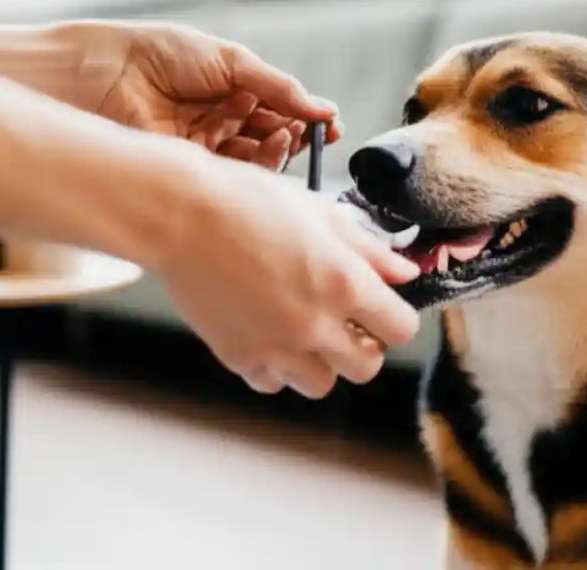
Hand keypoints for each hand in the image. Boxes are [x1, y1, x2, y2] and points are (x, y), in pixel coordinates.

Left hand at [74, 21, 342, 170]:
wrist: (105, 72)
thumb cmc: (157, 54)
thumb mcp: (231, 60)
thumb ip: (278, 87)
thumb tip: (321, 108)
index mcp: (228, 92)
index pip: (276, 113)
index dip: (304, 120)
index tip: (329, 124)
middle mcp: (218, 122)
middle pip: (269, 140)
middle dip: (295, 136)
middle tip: (311, 132)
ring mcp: (204, 148)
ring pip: (253, 161)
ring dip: (277, 151)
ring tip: (285, 137)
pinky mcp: (188, 170)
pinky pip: (230, 176)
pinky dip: (252, 165)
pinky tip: (260, 148)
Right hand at [158, 157, 419, 398]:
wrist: (180, 214)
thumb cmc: (250, 201)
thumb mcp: (321, 213)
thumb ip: (370, 249)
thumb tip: (405, 272)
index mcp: (345, 283)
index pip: (402, 328)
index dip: (395, 318)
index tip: (382, 308)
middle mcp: (316, 324)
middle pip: (366, 367)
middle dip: (363, 347)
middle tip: (346, 323)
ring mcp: (276, 346)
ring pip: (321, 384)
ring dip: (320, 363)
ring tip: (304, 330)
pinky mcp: (239, 357)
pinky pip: (273, 382)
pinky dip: (275, 367)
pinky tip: (268, 334)